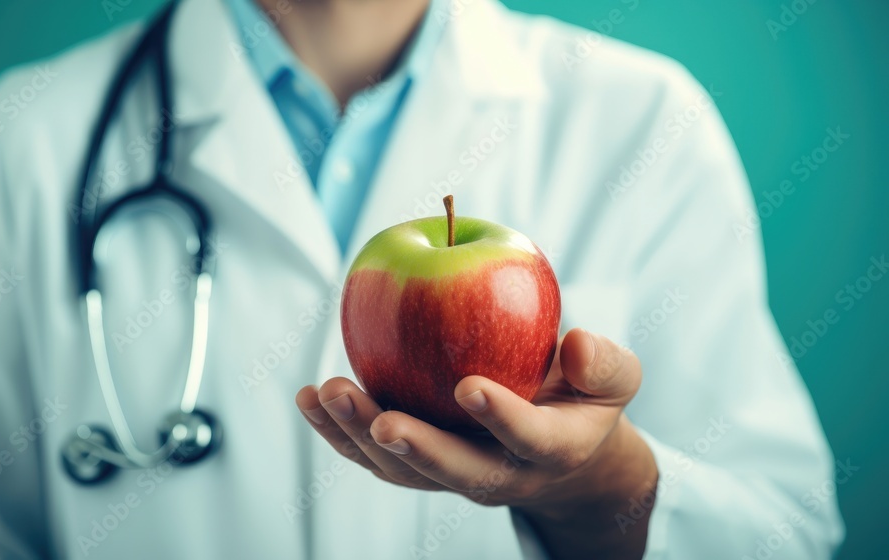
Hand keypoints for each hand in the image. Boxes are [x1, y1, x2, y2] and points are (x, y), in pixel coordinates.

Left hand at [295, 328, 657, 558]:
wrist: (562, 453)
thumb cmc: (584, 401)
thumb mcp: (614, 380)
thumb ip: (604, 364)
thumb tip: (575, 342)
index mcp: (552, 448)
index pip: (529, 439)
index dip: (502, 417)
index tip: (470, 386)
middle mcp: (500, 473)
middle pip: (455, 470)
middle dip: (416, 448)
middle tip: (382, 421)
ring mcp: (455, 473)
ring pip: (405, 471)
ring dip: (360, 438)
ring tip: (325, 396)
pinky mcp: (421, 465)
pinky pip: (377, 460)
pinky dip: (340, 435)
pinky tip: (309, 402)